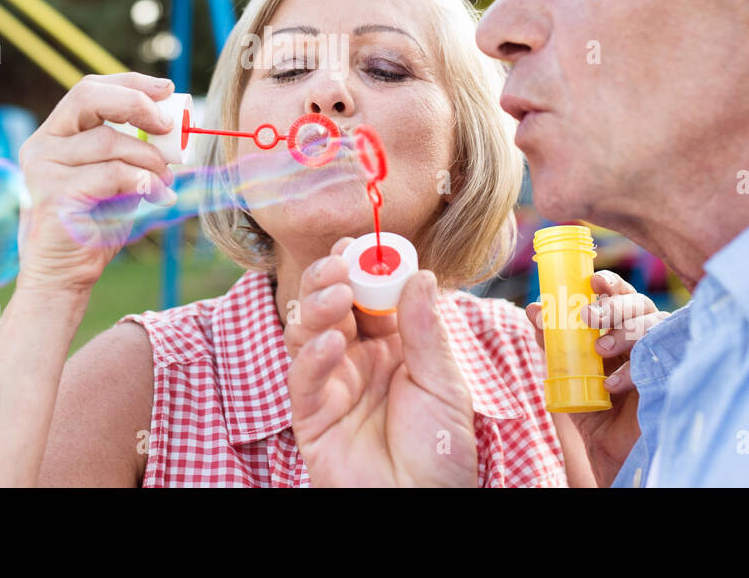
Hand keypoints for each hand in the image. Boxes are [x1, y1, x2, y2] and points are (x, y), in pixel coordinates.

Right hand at [15, 72, 176, 298]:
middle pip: (88, 98)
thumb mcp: (119, 176)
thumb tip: (173, 126)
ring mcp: (43, 168)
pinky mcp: (53, 194)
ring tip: (164, 179)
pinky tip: (156, 196)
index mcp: (55, 134)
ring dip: (149, 158)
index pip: (89, 89)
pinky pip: (111, 173)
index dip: (130, 84)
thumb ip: (134, 149)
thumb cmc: (96, 223)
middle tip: (167, 124)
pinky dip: (143, 182)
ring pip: (109, 141)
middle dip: (135, 104)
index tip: (167, 90)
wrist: (66, 273)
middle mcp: (42, 145)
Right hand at [285, 244, 478, 486]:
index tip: (362, 243)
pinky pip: (303, 378)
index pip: (370, 295)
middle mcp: (357, 360)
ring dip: (318, 307)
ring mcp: (332, 385)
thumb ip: (425, 331)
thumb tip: (420, 274)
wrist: (424, 506)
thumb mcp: (445, 384)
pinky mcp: (311, 416)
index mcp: (392, 346)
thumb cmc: (441, 453)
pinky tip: (332, 343)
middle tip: (340, 261)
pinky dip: (313, 356)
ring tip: (337, 294)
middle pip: (331, 305)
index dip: (364, 267)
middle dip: (330, 277)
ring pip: (307, 332)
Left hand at [525, 269, 668, 486]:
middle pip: (638, 304)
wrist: (610, 448)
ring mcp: (661, 356)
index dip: (610, 283)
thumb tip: (533, 311)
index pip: (621, 294)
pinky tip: (611, 384)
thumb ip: (553, 342)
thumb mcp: (568, 371)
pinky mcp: (670, 379)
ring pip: (652, 326)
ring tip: (599, 350)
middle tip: (588, 316)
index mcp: (622, 327)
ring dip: (623, 334)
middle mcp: (645, 335)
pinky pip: (658, 363)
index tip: (593, 280)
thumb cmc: (592, 403)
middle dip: (613, 306)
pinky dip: (631, 371)